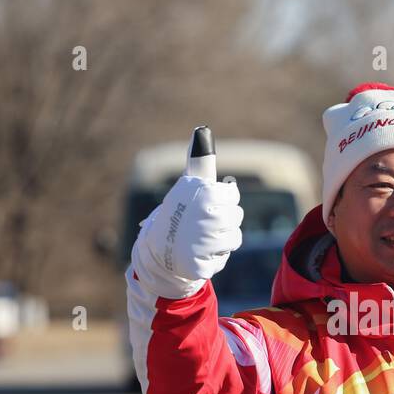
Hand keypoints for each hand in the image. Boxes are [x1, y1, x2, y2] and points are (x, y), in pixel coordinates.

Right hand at [131, 134, 243, 298]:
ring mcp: (204, 242)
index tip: (205, 202)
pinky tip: (199, 252)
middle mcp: (206, 216)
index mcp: (204, 193)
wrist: (156, 250)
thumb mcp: (188, 185)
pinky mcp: (201, 264)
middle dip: (222, 219)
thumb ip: (200, 161)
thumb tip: (202, 129)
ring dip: (221, 239)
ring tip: (202, 236)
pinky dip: (214, 257)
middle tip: (202, 221)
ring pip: (234, 237)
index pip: (232, 193)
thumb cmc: (178, 213)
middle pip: (236, 215)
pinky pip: (224, 257)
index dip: (221, 198)